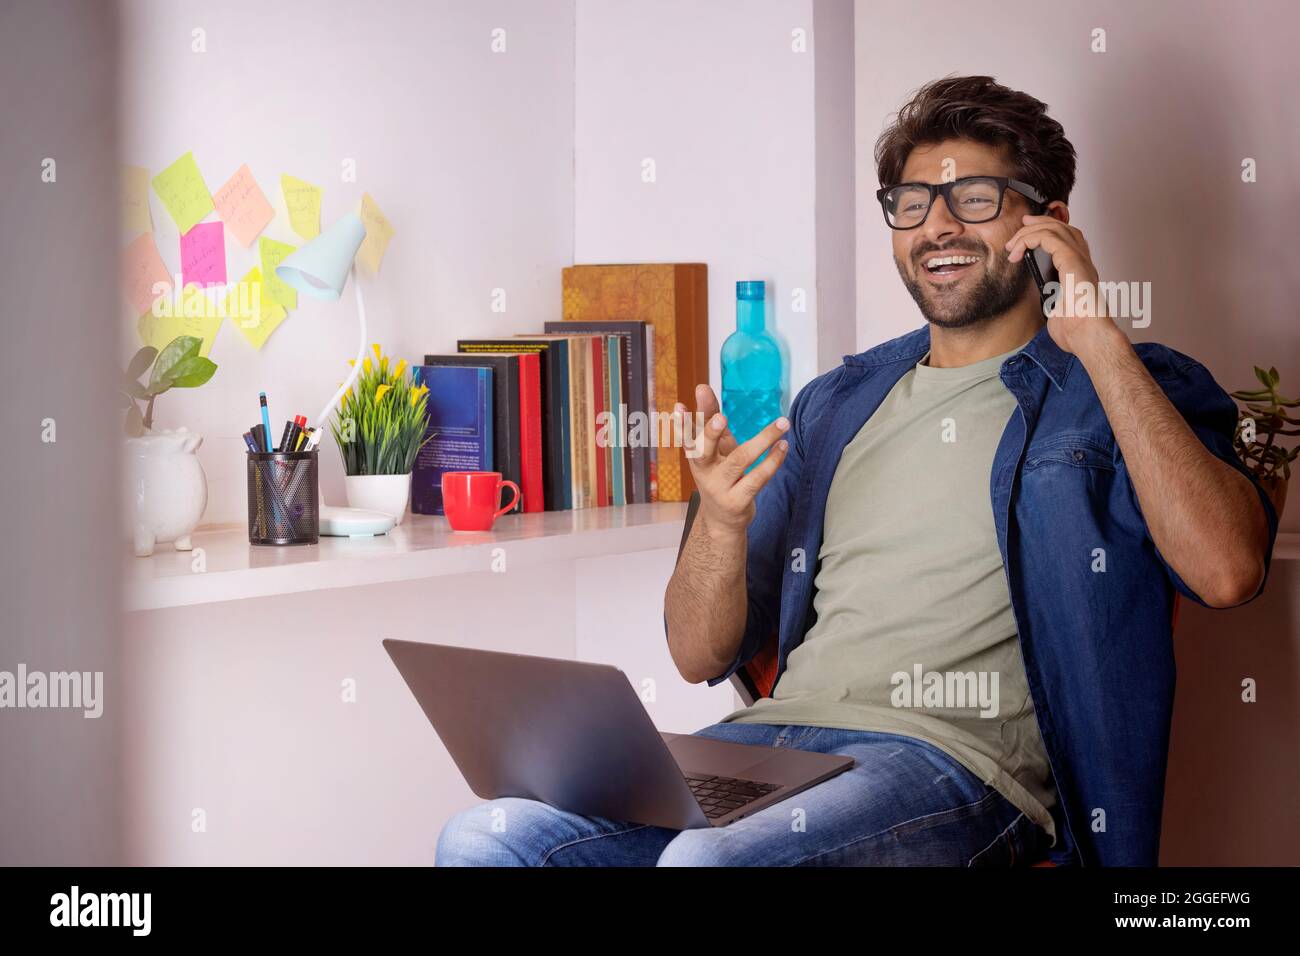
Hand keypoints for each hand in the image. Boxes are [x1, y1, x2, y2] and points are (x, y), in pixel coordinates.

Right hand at [678, 383, 789, 535]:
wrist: (722, 521)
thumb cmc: (721, 475)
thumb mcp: (716, 448)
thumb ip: (711, 419)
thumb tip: (703, 388)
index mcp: (696, 457)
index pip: (687, 437)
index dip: (682, 423)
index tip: (678, 406)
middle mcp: (703, 472)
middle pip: (703, 451)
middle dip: (709, 433)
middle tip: (720, 418)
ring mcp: (720, 488)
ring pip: (739, 461)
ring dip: (763, 440)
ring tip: (782, 423)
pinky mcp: (737, 502)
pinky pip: (757, 479)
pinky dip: (772, 461)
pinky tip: (782, 446)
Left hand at [1005, 212, 1117, 355]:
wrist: (1087, 336)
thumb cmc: (1075, 330)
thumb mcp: (1056, 311)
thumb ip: (1051, 299)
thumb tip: (1044, 299)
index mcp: (1079, 272)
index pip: (1068, 239)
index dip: (1048, 231)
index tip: (1027, 234)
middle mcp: (1082, 262)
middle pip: (1063, 228)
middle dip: (1039, 223)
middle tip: (1020, 226)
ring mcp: (1080, 260)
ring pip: (1055, 228)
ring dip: (1030, 231)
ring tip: (1013, 243)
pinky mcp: (1073, 261)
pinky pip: (1050, 238)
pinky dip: (1031, 238)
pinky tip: (1018, 249)